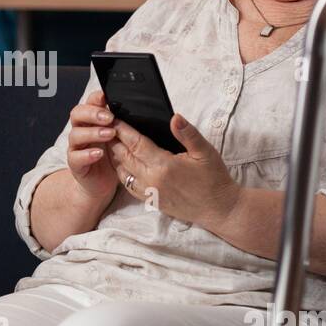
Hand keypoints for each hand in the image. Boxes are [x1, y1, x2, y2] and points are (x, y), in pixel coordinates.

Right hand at [64, 90, 120, 203]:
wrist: (101, 183)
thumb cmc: (112, 157)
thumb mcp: (119, 139)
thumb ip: (122, 125)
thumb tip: (137, 112)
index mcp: (91, 121)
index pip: (89, 103)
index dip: (95, 98)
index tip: (106, 97)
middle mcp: (81, 130)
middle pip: (77, 114)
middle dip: (92, 113)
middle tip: (109, 118)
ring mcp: (76, 147)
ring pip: (75, 134)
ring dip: (92, 132)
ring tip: (109, 135)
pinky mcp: (75, 163)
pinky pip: (75, 156)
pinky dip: (87, 154)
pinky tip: (99, 153)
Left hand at [108, 114, 240, 229]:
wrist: (219, 208)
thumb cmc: (214, 179)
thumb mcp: (205, 152)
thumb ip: (187, 134)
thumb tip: (174, 117)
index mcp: (164, 165)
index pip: (136, 144)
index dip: (123, 130)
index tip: (114, 119)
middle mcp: (152, 180)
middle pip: (124, 156)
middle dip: (114, 141)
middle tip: (107, 127)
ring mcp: (150, 192)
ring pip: (123, 172)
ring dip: (116, 157)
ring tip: (111, 143)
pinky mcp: (151, 201)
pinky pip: (128, 186)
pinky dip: (122, 173)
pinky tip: (123, 164)